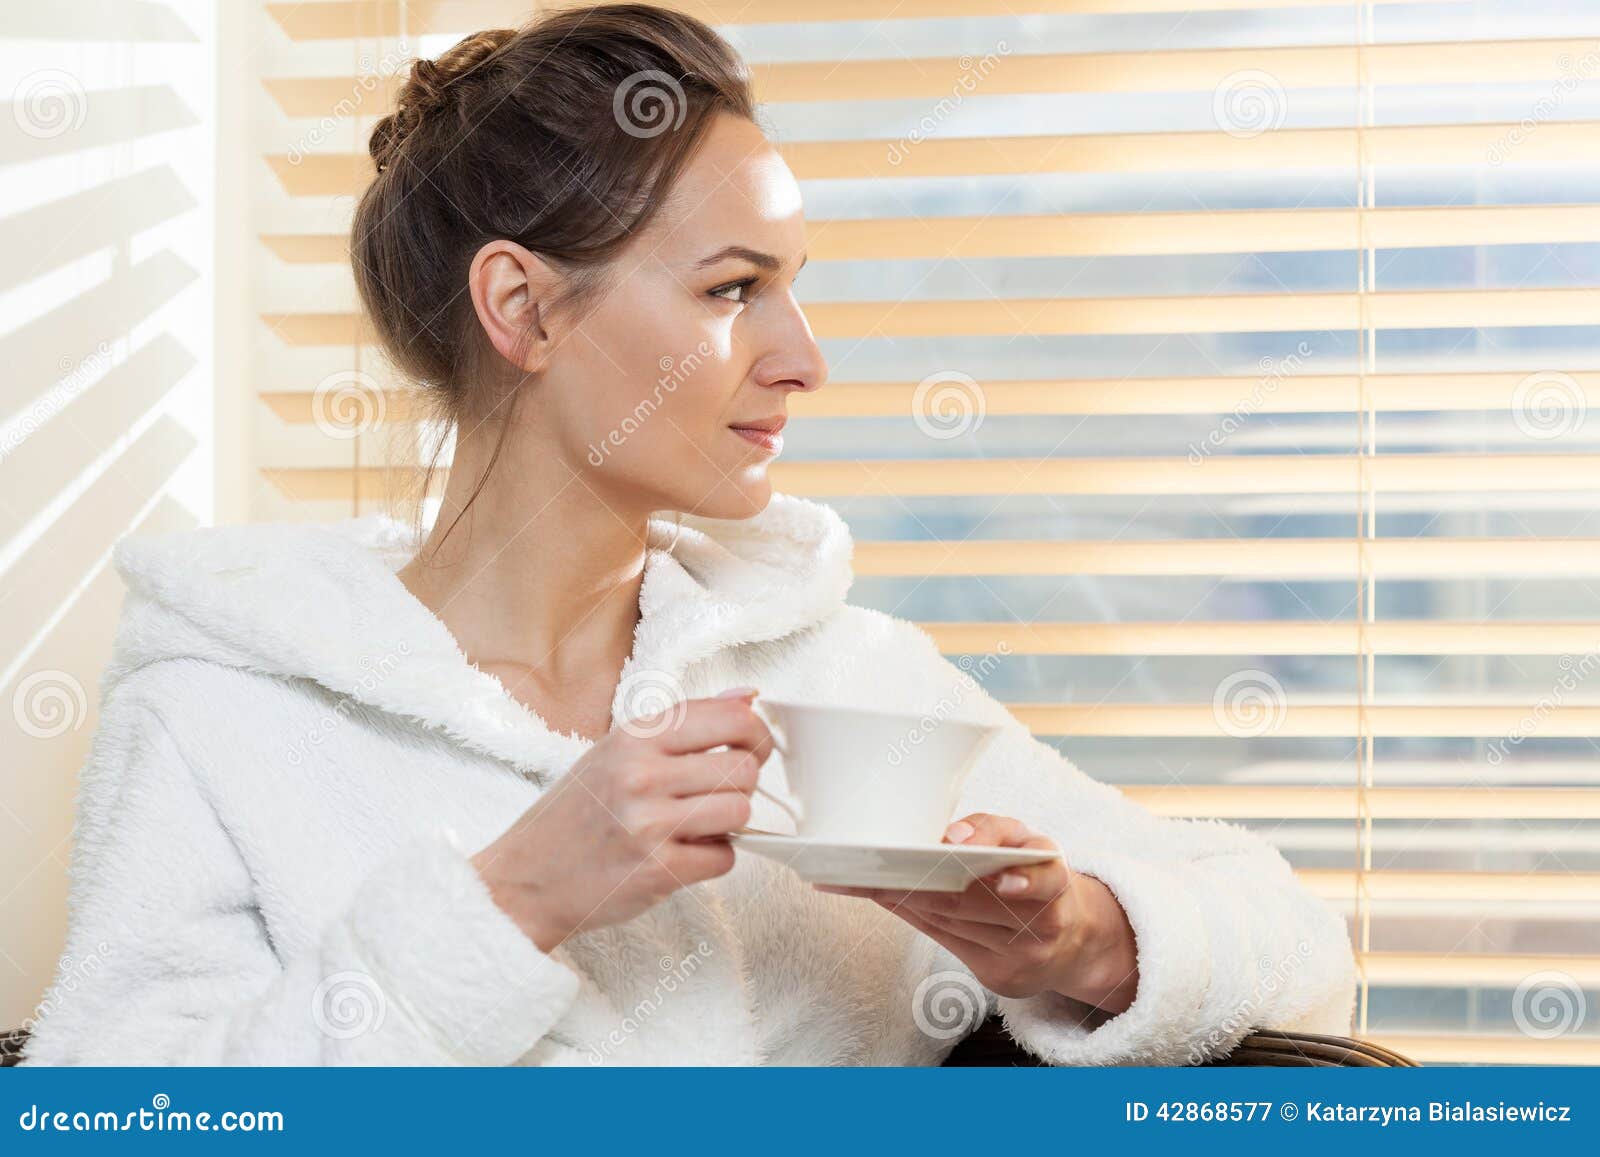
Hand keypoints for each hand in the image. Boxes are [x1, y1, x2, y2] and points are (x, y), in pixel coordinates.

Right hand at [471, 689, 773, 952]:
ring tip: (699, 825)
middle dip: (742, 784)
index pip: (729, 717)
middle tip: (719, 794)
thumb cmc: (577, 812)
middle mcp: (641, 773)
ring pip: (740, 812)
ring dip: (729, 823)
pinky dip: (713, 859)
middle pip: (743, 768)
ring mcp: (649, 823)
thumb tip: (749, 696)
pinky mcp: (658, 870)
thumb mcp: (618, 751)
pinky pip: (724, 857)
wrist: (527, 877)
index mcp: (634, 736)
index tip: (755, 748)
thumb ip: (684, 724)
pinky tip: (684, 854)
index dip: (756, 733)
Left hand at [814, 812, 1139, 1012]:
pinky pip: (944, 941)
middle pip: (970, 899)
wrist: (1070, 939)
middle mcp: (1044, 923)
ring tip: (854, 874)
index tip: (958, 849)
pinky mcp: (1000, 979)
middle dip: (916, 878)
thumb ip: (991, 830)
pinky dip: (908, 915)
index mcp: (1055, 877)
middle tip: (868, 860)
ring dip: (899, 896)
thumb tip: (952, 837)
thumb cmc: (1034, 875)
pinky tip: (877, 895)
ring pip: (948, 922)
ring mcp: (1021, 957)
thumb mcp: (1026, 841)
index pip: (1031, 872)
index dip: (995, 866)